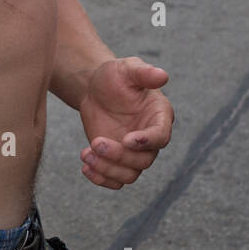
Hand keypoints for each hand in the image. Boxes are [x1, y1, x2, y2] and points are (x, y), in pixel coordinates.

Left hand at [78, 57, 173, 187]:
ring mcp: (133, 153)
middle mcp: (150, 139)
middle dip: (119, 156)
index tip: (127, 139)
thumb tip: (163, 75)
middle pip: (143, 161)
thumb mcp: (127, 69)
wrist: (96, 89)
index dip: (147, 141)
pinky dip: (101, 178)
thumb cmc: (115, 76)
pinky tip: (85, 166)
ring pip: (129, 175)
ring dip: (107, 169)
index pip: (161, 136)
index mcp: (159, 116)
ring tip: (86, 154)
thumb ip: (144, 73)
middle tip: (96, 142)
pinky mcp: (117, 161)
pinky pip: (115, 180)